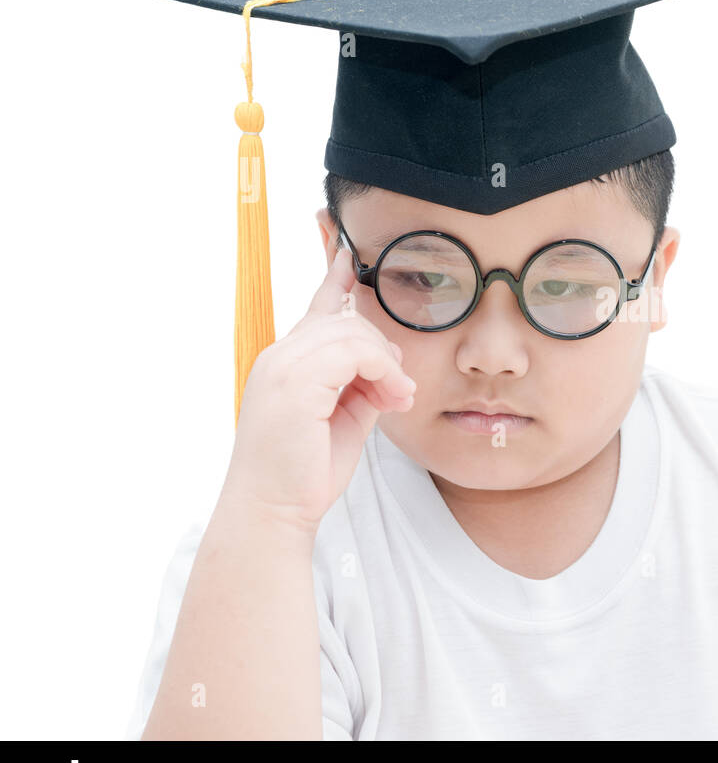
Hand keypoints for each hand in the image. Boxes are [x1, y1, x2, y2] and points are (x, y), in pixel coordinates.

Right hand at [220, 250, 416, 530]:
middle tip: (400, 390)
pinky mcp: (295, 382)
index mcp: (287, 361)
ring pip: (353, 332)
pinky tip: (392, 397)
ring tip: (397, 399)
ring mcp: (283, 366)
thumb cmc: (305, 471)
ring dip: (386, 365)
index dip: (334, 277)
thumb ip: (363, 382)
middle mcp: (280, 356)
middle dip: (382, 348)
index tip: (347, 251)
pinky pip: (354, 352)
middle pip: (346, 319)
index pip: (316, 307)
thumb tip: (389, 360)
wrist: (274, 511)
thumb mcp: (345, 416)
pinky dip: (383, 372)